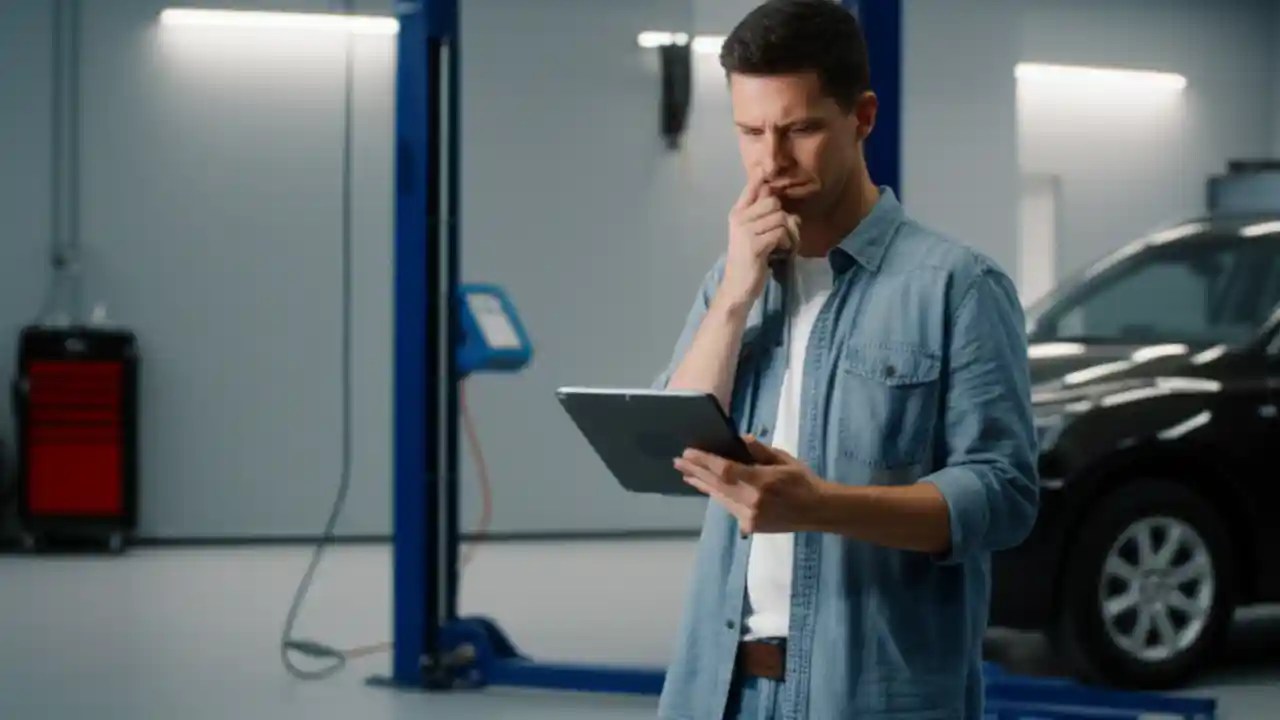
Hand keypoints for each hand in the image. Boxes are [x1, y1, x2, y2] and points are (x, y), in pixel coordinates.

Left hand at [673, 435, 826, 533]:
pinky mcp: (750, 526)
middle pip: (716, 485)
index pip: (725, 470)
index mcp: (761, 482)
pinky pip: (728, 507)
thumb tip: (740, 439)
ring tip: (686, 475)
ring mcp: (750, 517)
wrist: (818, 511)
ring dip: (702, 485)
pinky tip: (707, 488)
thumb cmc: (802, 481)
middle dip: (696, 472)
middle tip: (678, 461)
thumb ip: (760, 451)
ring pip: (719, 498)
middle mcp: (752, 502)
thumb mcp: (784, 459)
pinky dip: (717, 495)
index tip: (688, 453)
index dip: (704, 462)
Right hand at [718, 175, 799, 307]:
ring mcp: (745, 231)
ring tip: (786, 245)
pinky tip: (783, 252)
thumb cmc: (749, 260)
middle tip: (788, 233)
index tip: (771, 172)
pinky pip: (780, 233)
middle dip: (786, 217)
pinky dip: (788, 243)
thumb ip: (766, 217)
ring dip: (790, 233)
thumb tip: (789, 208)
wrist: (737, 286)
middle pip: (773, 201)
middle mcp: (739, 218)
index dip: (764, 176)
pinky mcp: (754, 245)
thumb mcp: (755, 234)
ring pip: (780, 217)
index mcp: (737, 212)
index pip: (752, 186)